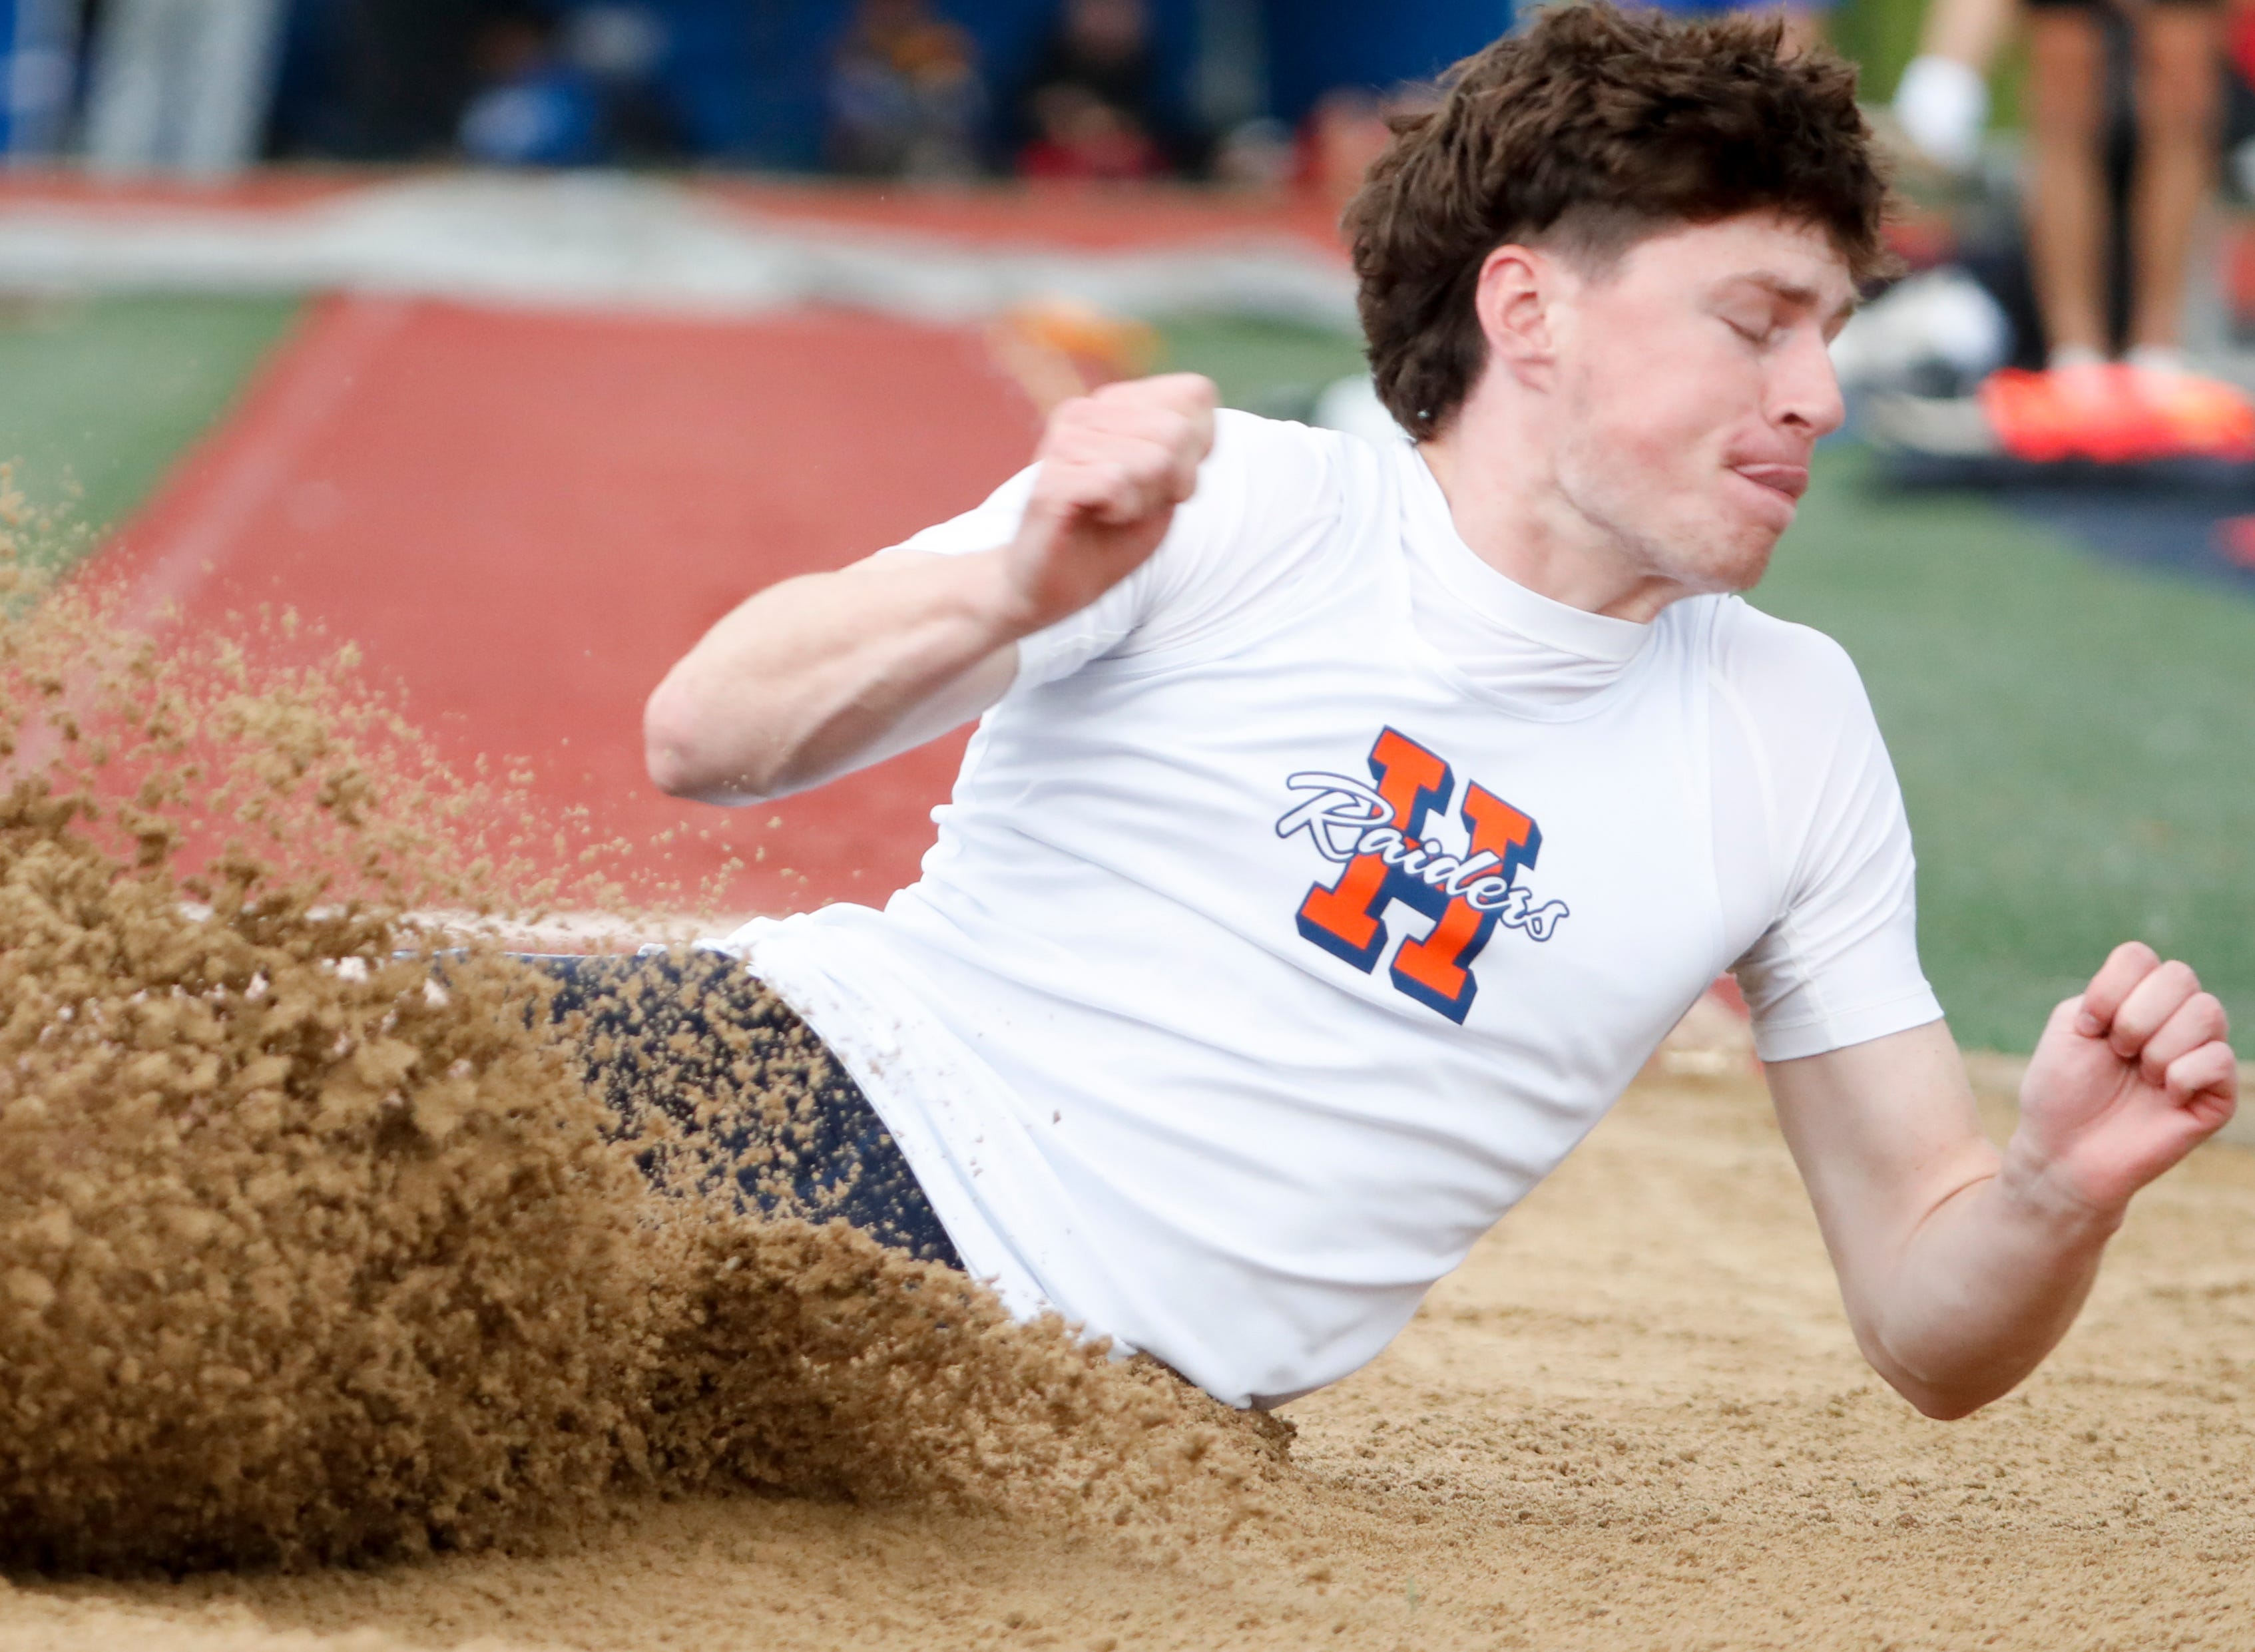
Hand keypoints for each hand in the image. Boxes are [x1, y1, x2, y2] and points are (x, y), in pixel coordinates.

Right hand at [994, 373, 1216, 634]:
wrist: (1047, 588)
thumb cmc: (1109, 539)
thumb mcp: (1165, 489)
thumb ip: (1186, 446)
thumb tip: (1199, 409)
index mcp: (1114, 405)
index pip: (1196, 395)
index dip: (1199, 450)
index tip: (1163, 483)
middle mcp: (1085, 412)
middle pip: (1178, 432)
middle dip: (1173, 483)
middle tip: (1135, 505)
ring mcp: (1065, 441)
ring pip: (1153, 459)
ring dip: (1144, 502)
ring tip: (1110, 513)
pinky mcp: (1051, 479)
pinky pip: (1117, 484)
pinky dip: (1120, 512)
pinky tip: (1096, 518)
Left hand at [2009, 942, 2236, 1219]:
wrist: (2064, 1152)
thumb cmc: (2061, 1092)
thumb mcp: (2070, 1027)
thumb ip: (2109, 991)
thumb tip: (2161, 983)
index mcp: (2134, 1000)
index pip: (2141, 957)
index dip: (2110, 988)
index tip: (2087, 1026)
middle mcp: (2173, 1021)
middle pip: (2180, 976)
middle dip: (2135, 1016)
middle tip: (2117, 1053)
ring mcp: (2199, 1056)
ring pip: (2206, 1012)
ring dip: (2159, 1046)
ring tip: (2141, 1077)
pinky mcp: (2217, 1096)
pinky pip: (2219, 1059)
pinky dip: (2182, 1075)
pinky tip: (2163, 1096)